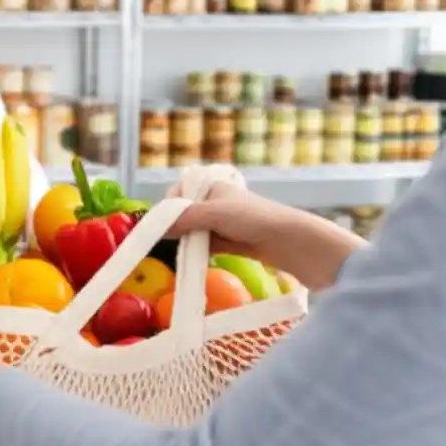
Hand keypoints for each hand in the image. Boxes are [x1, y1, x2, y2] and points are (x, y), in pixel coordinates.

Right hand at [164, 180, 285, 262]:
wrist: (288, 240)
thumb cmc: (252, 218)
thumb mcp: (214, 213)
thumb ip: (184, 218)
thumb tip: (157, 228)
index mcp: (211, 187)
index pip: (178, 193)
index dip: (168, 208)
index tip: (162, 224)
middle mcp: (214, 202)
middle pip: (184, 214)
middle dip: (176, 227)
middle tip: (173, 240)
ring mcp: (221, 223)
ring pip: (193, 231)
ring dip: (188, 241)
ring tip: (185, 250)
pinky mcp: (228, 241)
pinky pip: (204, 245)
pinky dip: (198, 251)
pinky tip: (194, 259)